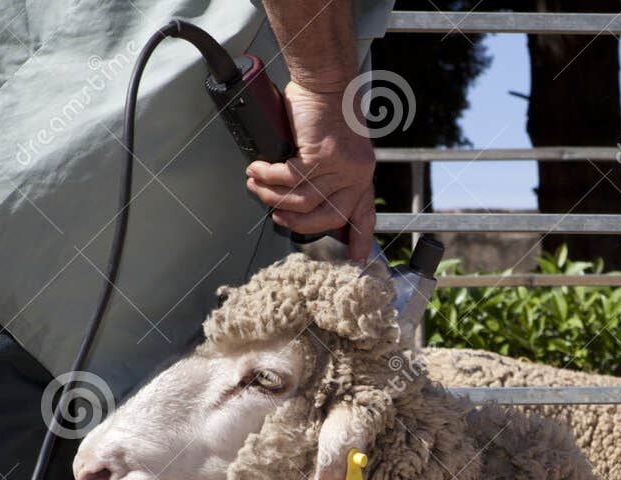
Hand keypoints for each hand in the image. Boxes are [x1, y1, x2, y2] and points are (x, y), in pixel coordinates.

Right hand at [247, 81, 376, 260]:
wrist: (326, 80)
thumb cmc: (327, 107)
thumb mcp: (336, 145)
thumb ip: (330, 171)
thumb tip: (303, 192)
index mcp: (362, 175)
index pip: (363, 213)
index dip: (358, 237)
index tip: (355, 257)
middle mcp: (356, 174)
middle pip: (325, 217)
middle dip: (295, 223)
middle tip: (276, 214)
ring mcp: (339, 167)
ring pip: (302, 200)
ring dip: (273, 196)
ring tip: (257, 185)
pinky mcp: (321, 155)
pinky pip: (288, 178)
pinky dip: (268, 176)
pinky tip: (257, 169)